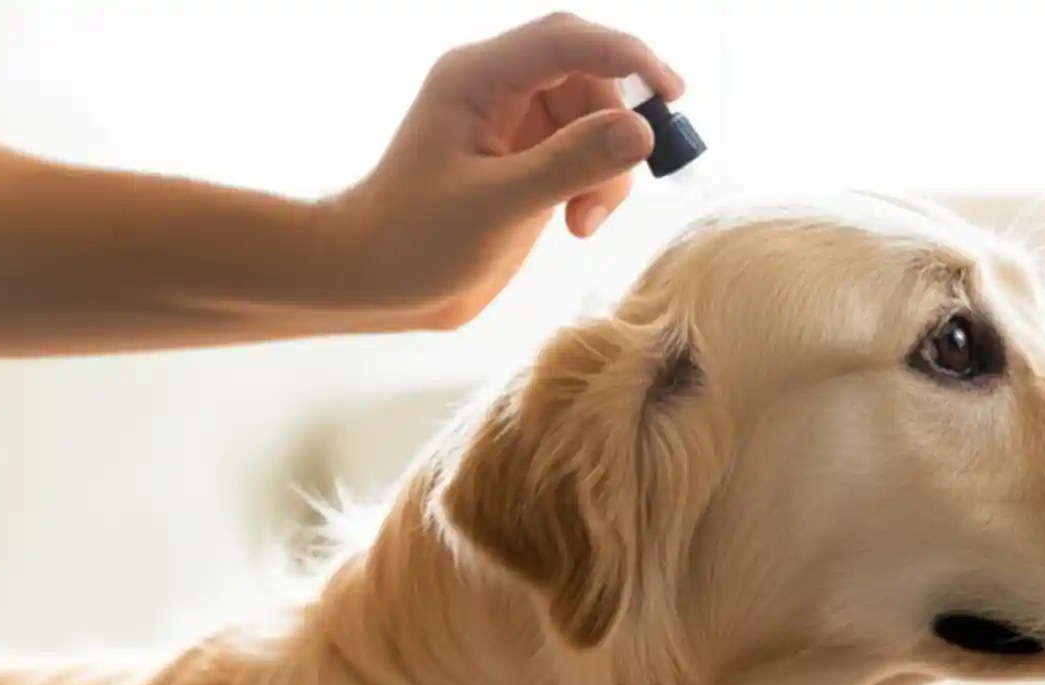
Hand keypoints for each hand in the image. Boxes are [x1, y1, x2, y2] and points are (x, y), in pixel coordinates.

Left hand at [319, 13, 684, 328]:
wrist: (374, 283)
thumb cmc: (412, 240)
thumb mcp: (496, 205)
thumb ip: (569, 165)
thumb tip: (641, 131)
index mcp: (477, 78)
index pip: (565, 41)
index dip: (625, 55)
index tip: (670, 94)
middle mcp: (497, 90)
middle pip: (590, 78)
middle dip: (615, 128)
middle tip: (617, 183)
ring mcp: (514, 127)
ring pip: (595, 119)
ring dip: (608, 167)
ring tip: (583, 220)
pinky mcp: (527, 162)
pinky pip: (586, 153)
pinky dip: (597, 185)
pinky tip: (576, 223)